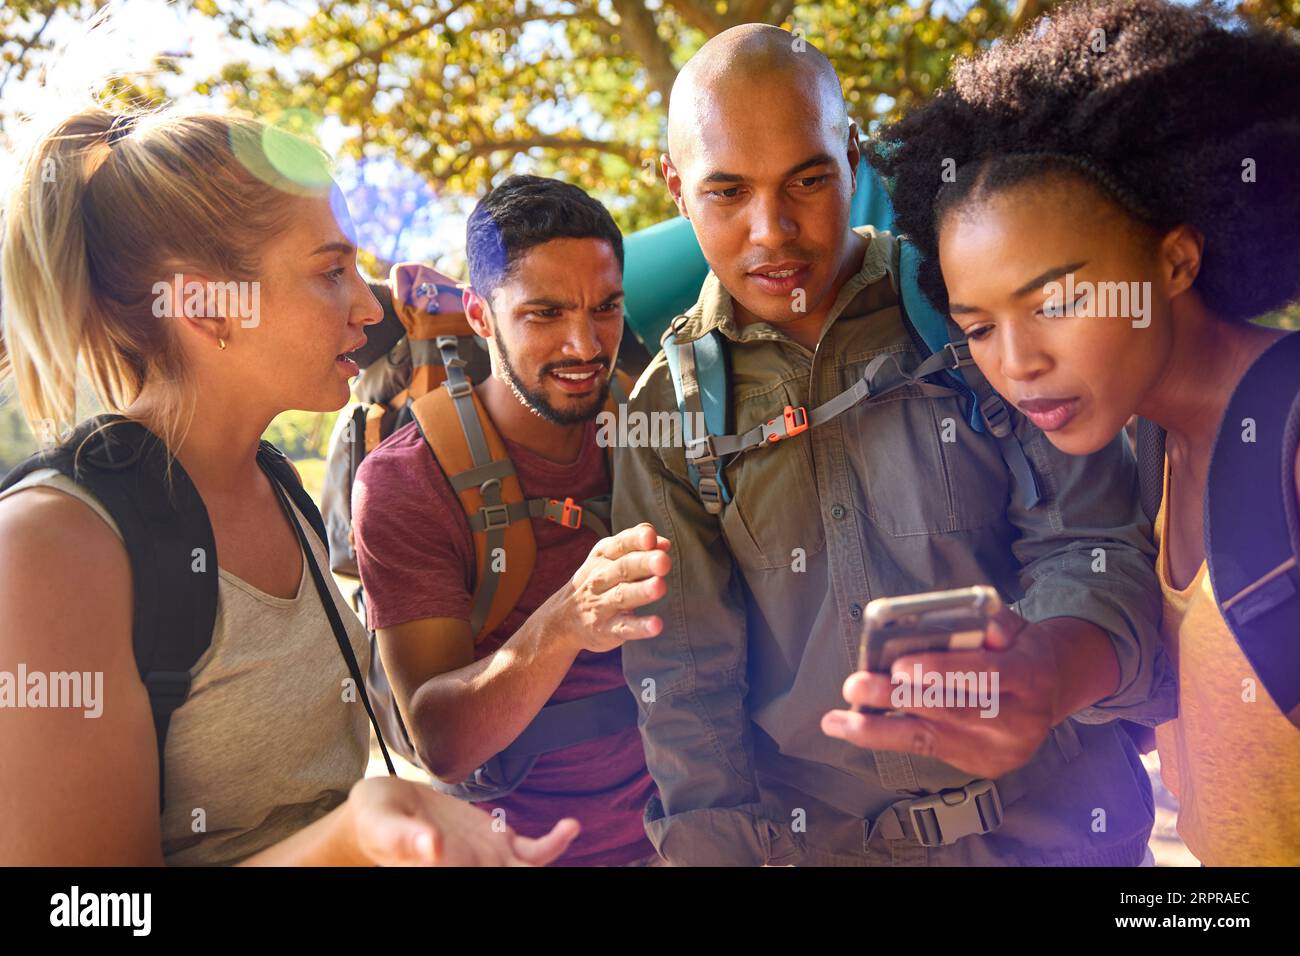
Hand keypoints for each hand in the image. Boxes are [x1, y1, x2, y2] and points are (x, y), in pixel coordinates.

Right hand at [345, 776, 579, 865]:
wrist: (380, 811)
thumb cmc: (374, 821)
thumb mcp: (382, 824)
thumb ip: (405, 838)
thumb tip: (433, 848)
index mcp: (448, 872)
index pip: (479, 882)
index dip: (515, 873)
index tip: (530, 869)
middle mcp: (473, 872)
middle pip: (517, 882)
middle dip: (544, 873)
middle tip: (602, 872)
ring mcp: (490, 861)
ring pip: (532, 871)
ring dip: (557, 862)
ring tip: (606, 865)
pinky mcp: (498, 842)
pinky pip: (534, 851)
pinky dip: (554, 842)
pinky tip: (570, 827)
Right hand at [550, 522, 671, 653]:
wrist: (563, 620)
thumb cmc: (597, 582)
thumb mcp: (608, 558)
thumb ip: (636, 547)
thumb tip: (665, 543)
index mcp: (603, 557)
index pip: (620, 544)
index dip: (635, 540)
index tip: (650, 537)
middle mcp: (600, 579)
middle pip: (623, 569)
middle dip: (643, 564)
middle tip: (663, 561)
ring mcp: (602, 606)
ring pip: (623, 596)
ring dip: (642, 591)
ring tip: (660, 586)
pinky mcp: (606, 630)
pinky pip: (624, 628)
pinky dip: (640, 627)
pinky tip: (656, 625)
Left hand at [820, 608, 1068, 778]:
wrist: (1051, 690)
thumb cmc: (1018, 649)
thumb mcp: (1013, 626)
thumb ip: (985, 620)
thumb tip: (943, 618)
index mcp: (1029, 674)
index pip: (985, 674)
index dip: (942, 671)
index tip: (900, 665)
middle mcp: (1018, 718)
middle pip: (952, 710)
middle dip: (898, 699)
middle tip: (856, 686)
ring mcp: (1000, 748)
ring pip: (932, 739)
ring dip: (879, 730)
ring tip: (837, 721)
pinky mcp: (982, 765)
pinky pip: (928, 750)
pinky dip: (887, 738)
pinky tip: (853, 730)